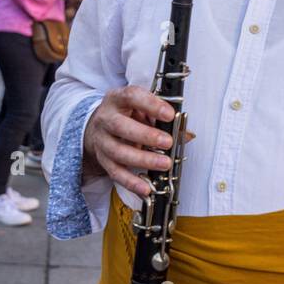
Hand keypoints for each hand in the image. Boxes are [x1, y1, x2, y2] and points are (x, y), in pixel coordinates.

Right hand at [82, 85, 196, 196]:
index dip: (151, 105)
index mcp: (118, 99)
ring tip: (164, 164)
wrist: (98, 126)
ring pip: (118, 152)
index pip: (131, 97)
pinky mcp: (102, 160)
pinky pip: (116, 173)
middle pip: (121, 126)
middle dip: (146, 136)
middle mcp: (106, 119)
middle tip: (167, 142)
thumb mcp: (142, 108)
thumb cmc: (126, 114)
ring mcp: (102, 140)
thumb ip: (162, 118)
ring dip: (143, 160)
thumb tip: (186, 134)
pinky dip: (131, 182)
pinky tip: (146, 187)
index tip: (169, 115)